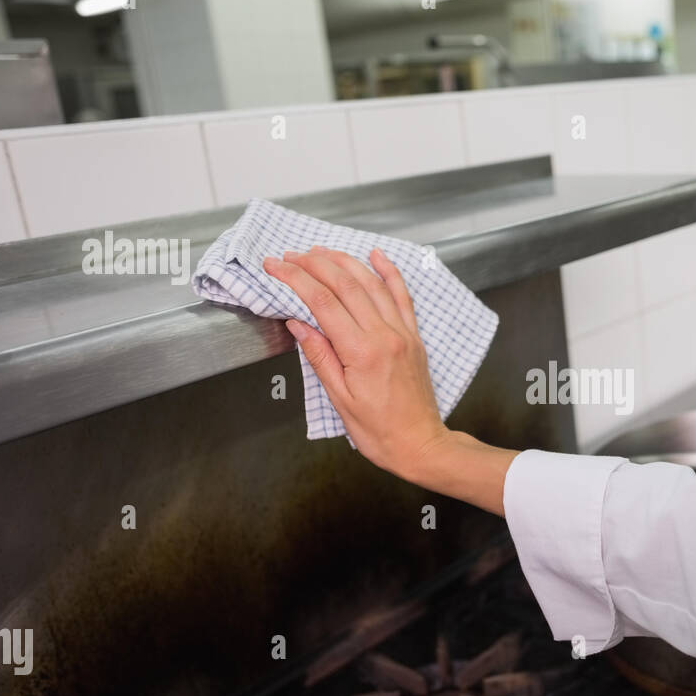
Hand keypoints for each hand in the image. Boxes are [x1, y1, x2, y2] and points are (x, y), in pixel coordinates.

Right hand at [263, 246, 450, 480]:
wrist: (420, 445)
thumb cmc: (380, 431)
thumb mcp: (340, 399)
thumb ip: (320, 356)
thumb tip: (297, 323)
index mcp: (362, 352)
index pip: (322, 302)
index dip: (296, 278)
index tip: (275, 266)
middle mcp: (385, 335)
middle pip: (345, 285)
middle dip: (314, 264)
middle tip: (290, 255)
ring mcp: (403, 333)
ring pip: (372, 284)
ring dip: (345, 262)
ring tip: (320, 250)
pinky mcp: (414, 336)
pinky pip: (402, 296)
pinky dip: (389, 272)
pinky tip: (377, 255)